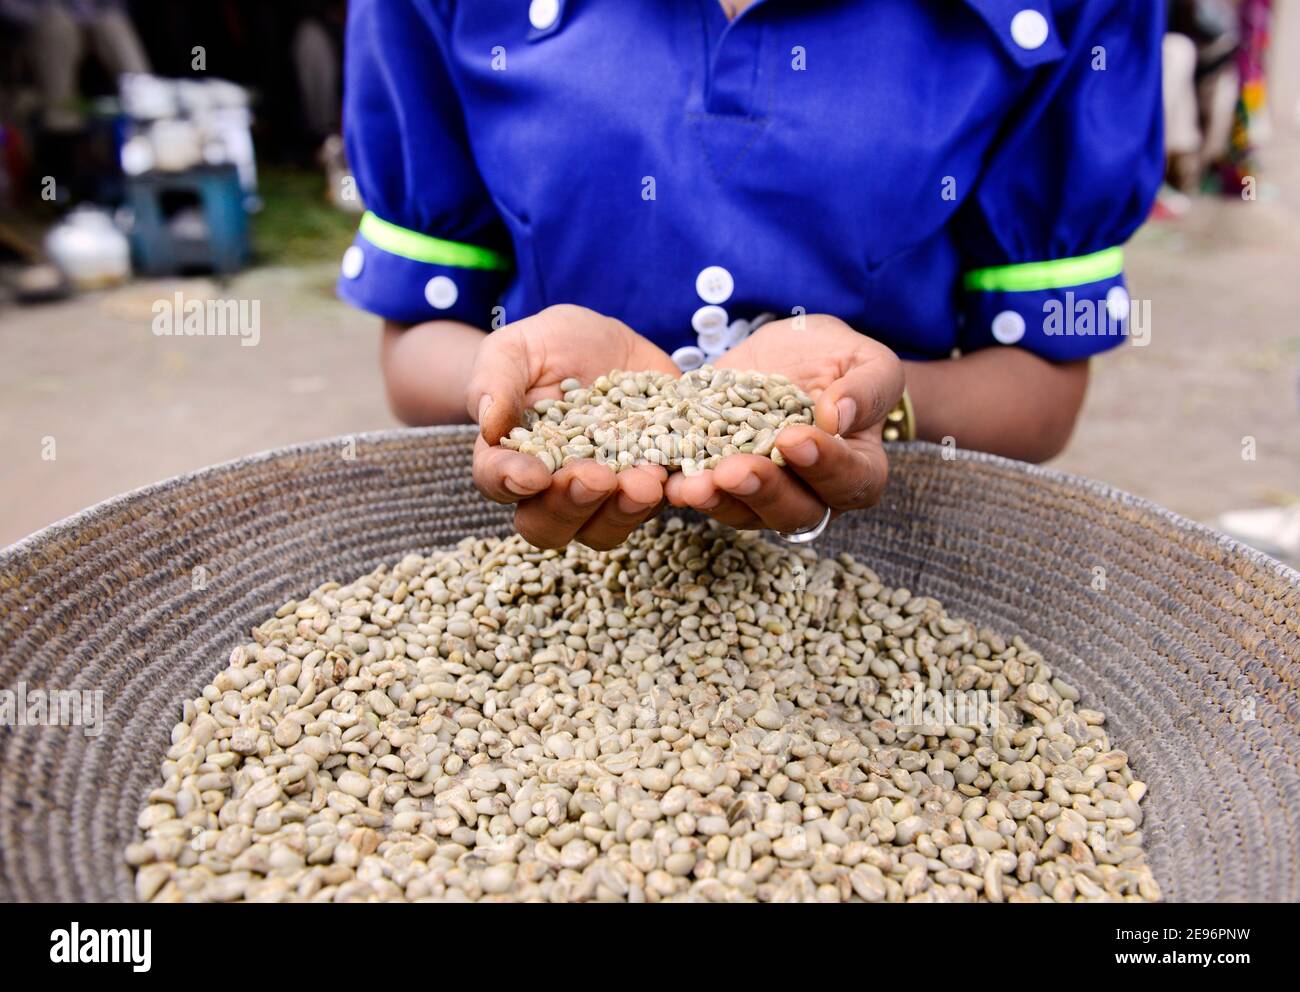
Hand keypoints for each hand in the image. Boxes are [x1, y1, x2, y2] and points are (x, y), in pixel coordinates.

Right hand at [467, 304, 681, 549]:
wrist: (603, 345)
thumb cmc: (546, 346)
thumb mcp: (516, 348)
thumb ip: (497, 382)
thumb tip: (489, 424)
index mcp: (510, 459)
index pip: (498, 482)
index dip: (511, 482)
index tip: (533, 474)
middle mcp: (553, 490)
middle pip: (551, 524)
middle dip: (573, 505)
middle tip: (597, 477)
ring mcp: (605, 494)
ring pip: (606, 528)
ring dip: (625, 510)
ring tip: (645, 480)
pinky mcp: (650, 482)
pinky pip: (660, 504)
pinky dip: (670, 494)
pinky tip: (678, 475)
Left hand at [664, 314, 902, 531]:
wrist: (785, 352)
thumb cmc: (836, 357)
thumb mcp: (866, 358)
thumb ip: (868, 388)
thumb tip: (839, 417)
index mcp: (859, 468)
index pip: (850, 480)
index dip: (824, 466)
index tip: (794, 439)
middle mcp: (812, 494)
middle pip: (794, 512)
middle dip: (763, 491)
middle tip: (736, 470)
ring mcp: (762, 495)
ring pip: (744, 514)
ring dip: (718, 500)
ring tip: (694, 485)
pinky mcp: (720, 483)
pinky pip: (704, 496)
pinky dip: (684, 490)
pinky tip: (667, 479)